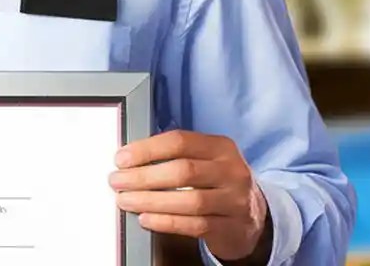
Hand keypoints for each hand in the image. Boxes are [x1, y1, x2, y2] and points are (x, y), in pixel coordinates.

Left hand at [108, 130, 271, 262]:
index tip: (121, 159)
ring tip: (125, 201)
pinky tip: (146, 219)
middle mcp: (232, 171)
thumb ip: (176, 156)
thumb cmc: (217, 184)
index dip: (147, 149)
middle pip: (183, 170)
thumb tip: (130, 158)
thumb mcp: (206, 161)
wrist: (252, 217)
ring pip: (189, 200)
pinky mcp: (231, 228)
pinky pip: (194, 225)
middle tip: (117, 182)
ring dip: (150, 201)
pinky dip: (166, 222)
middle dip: (143, 176)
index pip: (180, 141)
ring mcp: (235, 201)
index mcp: (221, 147)